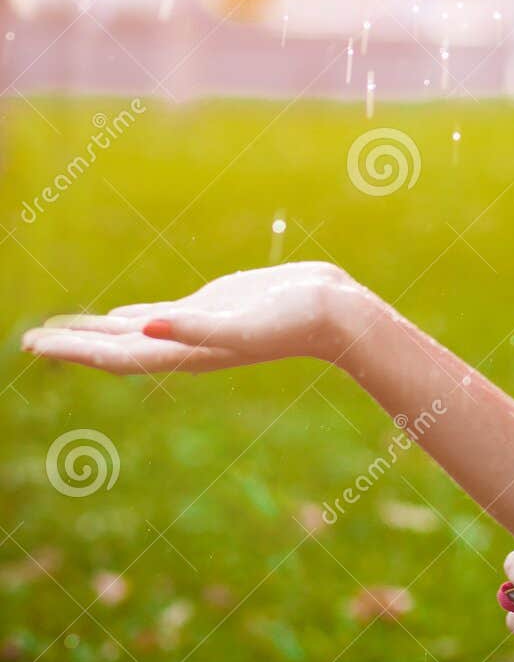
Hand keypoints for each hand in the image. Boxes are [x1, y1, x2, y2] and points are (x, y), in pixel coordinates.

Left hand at [21, 261, 377, 375]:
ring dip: (97, 332)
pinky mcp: (213, 308)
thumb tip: (147, 325)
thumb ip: (193, 326)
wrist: (335, 313)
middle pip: (114, 347)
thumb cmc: (293, 319)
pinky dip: (133, 317)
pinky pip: (160, 316)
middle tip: (28, 341)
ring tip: (61, 330)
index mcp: (184, 351)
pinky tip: (121, 314)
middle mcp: (184, 344)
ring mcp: (196, 326)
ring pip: (134, 332)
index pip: (114, 354)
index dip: (73, 350)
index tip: (33, 345)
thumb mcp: (241, 321)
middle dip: (72, 344)